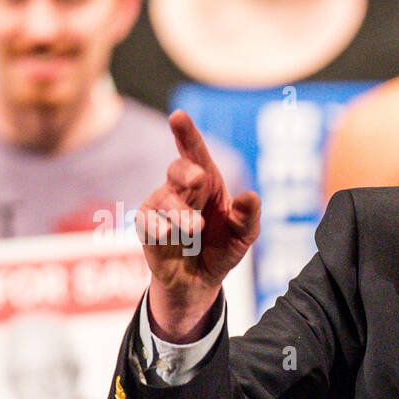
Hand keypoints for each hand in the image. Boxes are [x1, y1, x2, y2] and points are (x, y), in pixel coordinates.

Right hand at [138, 111, 260, 340]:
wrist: (200, 282)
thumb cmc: (222, 249)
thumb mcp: (244, 236)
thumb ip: (248, 217)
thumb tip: (251, 196)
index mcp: (207, 184)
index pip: (195, 154)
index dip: (186, 134)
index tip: (178, 116)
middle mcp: (181, 191)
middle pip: (178, 170)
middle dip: (186, 172)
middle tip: (199, 179)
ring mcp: (161, 209)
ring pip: (164, 199)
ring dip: (180, 212)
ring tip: (196, 228)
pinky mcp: (148, 230)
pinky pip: (147, 223)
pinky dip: (157, 227)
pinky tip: (166, 234)